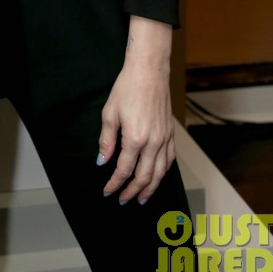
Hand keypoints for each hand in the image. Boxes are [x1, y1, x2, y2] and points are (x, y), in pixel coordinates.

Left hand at [97, 16, 174, 204]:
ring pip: (159, 173)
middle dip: (132, 191)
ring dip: (150, 188)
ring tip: (141, 198)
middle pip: (144, 177)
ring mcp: (164, 139)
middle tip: (123, 200)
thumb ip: (106, 140)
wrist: (149, 71)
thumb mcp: (110, 112)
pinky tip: (156, 177)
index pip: (124, 169)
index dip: (115, 183)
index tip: (107, 192)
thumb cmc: (127, 88)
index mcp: (135, 138)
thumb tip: (102, 161)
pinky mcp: (170, 133)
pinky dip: (162, 173)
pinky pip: (169, 160)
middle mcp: (153, 142)